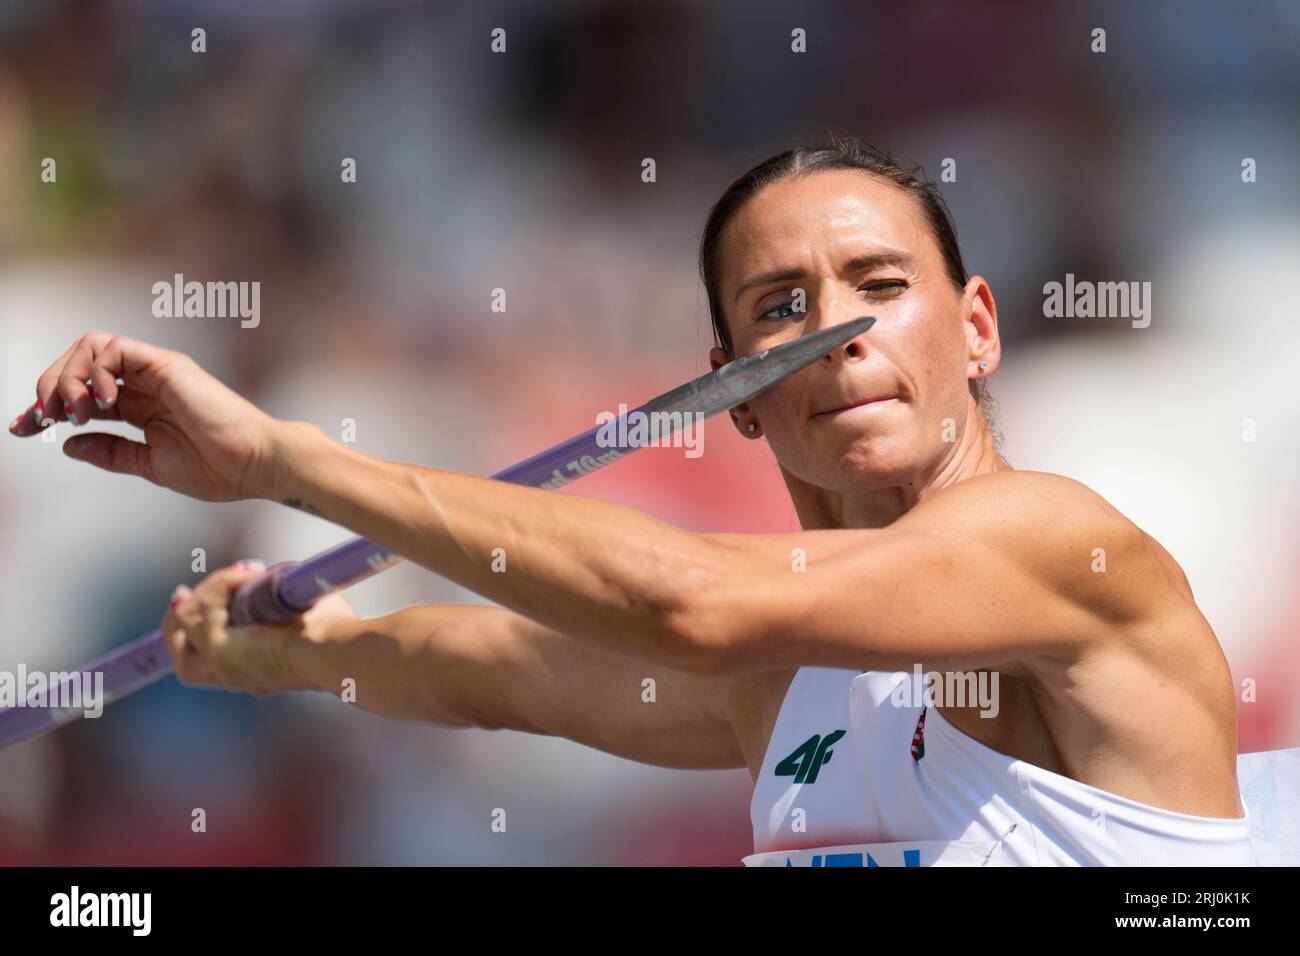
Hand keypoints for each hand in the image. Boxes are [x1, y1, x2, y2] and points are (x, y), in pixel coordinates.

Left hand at [8, 331, 281, 500]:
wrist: (256, 464)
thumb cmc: (219, 469)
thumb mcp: (150, 465)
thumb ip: (111, 452)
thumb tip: (68, 443)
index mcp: (143, 408)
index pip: (83, 396)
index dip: (45, 407)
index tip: (22, 428)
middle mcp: (147, 384)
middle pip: (78, 365)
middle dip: (48, 389)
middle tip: (41, 419)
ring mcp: (156, 371)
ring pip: (90, 348)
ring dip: (66, 377)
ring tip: (72, 411)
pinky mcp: (165, 365)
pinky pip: (111, 348)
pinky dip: (92, 370)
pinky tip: (99, 402)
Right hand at [162, 561, 359, 695]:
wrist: (339, 650)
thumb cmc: (336, 633)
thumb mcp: (302, 613)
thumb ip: (284, 599)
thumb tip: (279, 578)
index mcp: (254, 670)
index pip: (204, 657)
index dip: (189, 628)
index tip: (183, 598)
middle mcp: (233, 674)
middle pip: (181, 650)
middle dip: (181, 613)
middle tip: (200, 585)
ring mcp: (222, 667)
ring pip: (186, 625)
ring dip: (208, 591)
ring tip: (242, 574)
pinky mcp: (220, 652)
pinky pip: (201, 612)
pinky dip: (220, 586)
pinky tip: (248, 575)